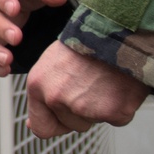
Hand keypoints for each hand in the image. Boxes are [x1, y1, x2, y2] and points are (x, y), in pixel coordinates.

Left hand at [26, 42, 149, 138]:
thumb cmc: (88, 38)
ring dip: (100, 108)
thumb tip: (32, 123)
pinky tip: (119, 84)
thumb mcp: (53, 61)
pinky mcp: (112, 111)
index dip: (55, 123)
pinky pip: (117, 119)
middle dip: (82, 111)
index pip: (40, 126)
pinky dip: (122, 106)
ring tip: (105, 80)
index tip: (61, 120)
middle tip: (91, 84)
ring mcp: (84, 107)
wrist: (119, 27)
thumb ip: (44, 91)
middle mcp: (57, 98)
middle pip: (71, 124)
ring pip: (93, 121)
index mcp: (38, 85)